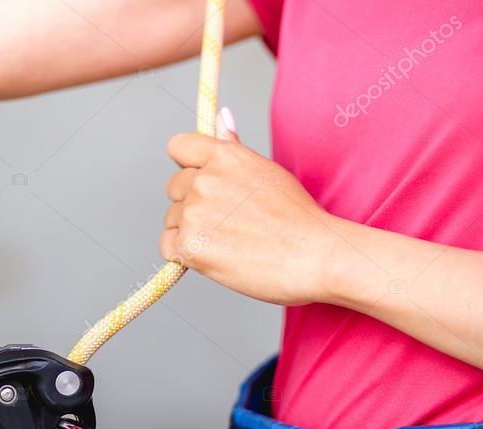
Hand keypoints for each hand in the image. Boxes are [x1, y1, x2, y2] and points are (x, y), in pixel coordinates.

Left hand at [160, 109, 341, 305]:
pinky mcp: (189, 246)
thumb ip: (233, 147)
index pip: (178, 148)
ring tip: (229, 240)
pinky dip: (186, 254)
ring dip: (191, 230)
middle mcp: (204, 180)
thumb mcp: (266, 171)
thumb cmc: (297, 218)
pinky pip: (168, 246)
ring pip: (172, 218)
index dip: (188, 166)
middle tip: (229, 221)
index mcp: (224, 156)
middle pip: (174, 187)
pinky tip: (216, 255)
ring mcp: (194, 213)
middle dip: (192, 202)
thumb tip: (221, 115)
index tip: (204, 181)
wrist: (314, 257)